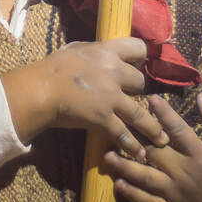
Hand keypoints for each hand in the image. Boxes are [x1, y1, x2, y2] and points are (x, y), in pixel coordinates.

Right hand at [5, 37, 169, 158]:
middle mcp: (114, 72)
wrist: (40, 90)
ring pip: (140, 113)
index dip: (141, 58)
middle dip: (140, 92)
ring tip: (160, 139)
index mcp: (106, 51)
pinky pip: (123, 133)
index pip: (137, 48)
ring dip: (151, 128)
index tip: (141, 65)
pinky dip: (132, 145)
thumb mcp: (74, 50)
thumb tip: (98, 51)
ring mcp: (111, 97)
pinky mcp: (104, 118)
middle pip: (141, 82)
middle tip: (140, 101)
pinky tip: (139, 154)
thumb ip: (92, 51)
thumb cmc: (52, 68)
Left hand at [103, 91, 201, 201]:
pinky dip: (133, 194)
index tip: (149, 98)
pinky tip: (118, 183)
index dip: (164, 113)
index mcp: (200, 154)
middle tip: (115, 125)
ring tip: (107, 155)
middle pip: (155, 153)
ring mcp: (177, 194)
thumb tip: (200, 95)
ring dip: (125, 167)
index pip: (179, 130)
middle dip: (134, 138)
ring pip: (146, 179)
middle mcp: (186, 173)